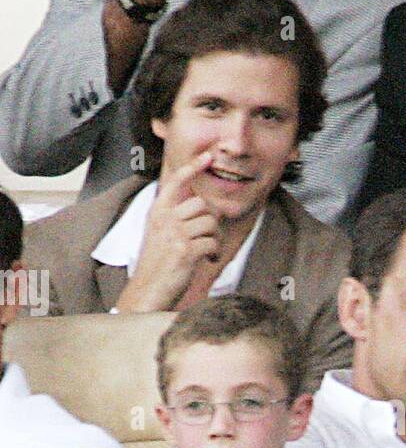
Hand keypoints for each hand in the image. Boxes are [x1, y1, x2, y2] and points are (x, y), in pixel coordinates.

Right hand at [115, 153, 219, 311]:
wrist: (147, 291)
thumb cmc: (156, 265)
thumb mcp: (160, 233)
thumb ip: (176, 217)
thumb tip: (203, 208)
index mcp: (158, 212)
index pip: (176, 182)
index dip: (193, 167)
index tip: (207, 157)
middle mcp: (165, 219)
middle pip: (202, 204)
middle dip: (212, 221)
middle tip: (209, 236)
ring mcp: (175, 234)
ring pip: (210, 223)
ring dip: (215, 238)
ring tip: (207, 250)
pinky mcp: (185, 251)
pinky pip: (213, 242)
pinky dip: (215, 253)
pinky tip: (207, 259)